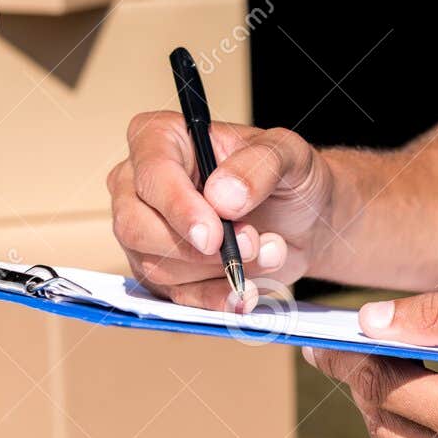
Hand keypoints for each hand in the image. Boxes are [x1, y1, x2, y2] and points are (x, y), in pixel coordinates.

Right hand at [108, 111, 335, 307]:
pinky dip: (214, 299)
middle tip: (252, 243)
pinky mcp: (161, 271)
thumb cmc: (287, 176)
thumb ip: (259, 165)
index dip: (178, 207)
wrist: (301, 220)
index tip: (214, 235)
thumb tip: (221, 196)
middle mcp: (139, 184)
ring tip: (267, 251)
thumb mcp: (289, 154)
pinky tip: (244, 295)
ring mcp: (145, 231)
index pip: (151, 173)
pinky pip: (174, 297)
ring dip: (218, 271)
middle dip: (197, 249)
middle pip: (136, 227)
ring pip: (157, 266)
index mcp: (161, 139)